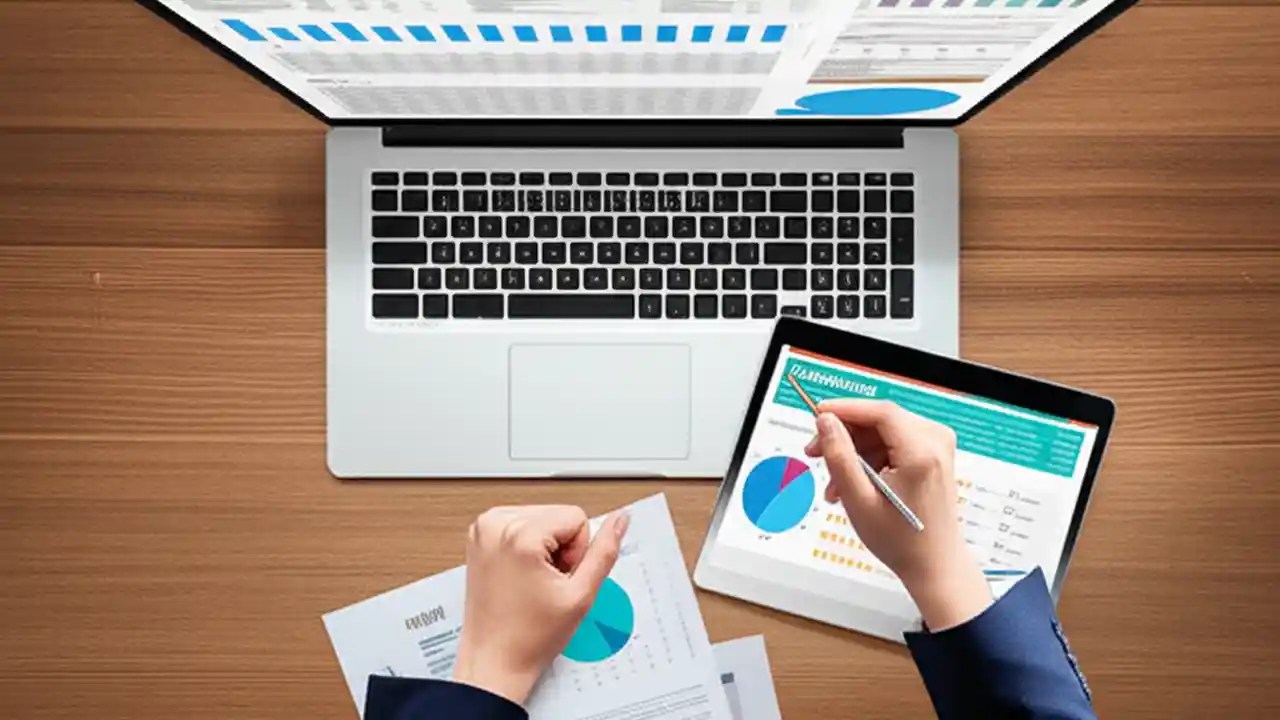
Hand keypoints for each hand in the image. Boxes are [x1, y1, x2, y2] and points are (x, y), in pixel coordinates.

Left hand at [453, 505, 628, 704]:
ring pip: (541, 517)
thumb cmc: (528, 637)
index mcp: (519, 535)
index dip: (578, 552)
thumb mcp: (580, 595)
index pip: (576, 516)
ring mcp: (484, 529)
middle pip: (557, 514)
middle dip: (561, 547)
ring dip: (545, 546)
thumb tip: (620, 520)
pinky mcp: (479, 535)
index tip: (560, 578)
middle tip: (546, 582)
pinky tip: (521, 574)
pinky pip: (520, 523)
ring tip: (533, 580)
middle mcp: (495, 525)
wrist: (494, 660)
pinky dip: (527, 545)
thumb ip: (605, 551)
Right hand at [805, 400, 990, 630]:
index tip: (817, 414)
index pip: (879, 411)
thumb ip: (840, 456)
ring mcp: (937, 446)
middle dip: (844, 435)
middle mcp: (935, 442)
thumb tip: (826, 421)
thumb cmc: (903, 541)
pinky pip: (893, 442)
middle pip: (879, 419)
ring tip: (835, 484)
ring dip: (854, 452)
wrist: (935, 564)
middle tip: (815, 452)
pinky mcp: (933, 453)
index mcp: (921, 453)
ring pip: (882, 431)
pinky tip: (854, 483)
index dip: (844, 409)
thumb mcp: (859, 500)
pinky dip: (870, 458)